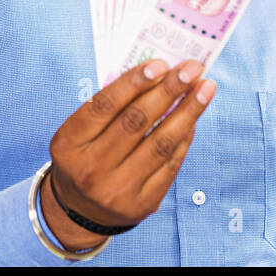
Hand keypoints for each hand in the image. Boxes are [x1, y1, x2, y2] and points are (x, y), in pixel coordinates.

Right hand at [40, 58, 215, 251]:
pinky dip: (185, 137)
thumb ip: (110, 107)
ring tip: (205, 88)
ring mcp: (117, 190)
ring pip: (161, 143)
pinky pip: (171, 164)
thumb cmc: (84, 157)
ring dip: (188, 111)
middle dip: (169, 90)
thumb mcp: (79, 133)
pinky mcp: (142, 204)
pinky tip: (195, 118)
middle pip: (136, 122)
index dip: (134, 81)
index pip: (104, 105)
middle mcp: (91, 168)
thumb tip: (157, 76)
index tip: (161, 63)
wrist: (81, 211)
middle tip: (192, 68)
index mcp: (69, 144)